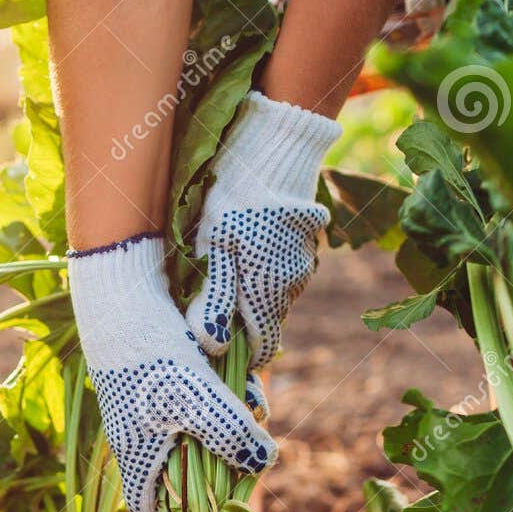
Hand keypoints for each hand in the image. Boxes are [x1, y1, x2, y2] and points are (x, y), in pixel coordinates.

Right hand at [67, 233, 276, 511]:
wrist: (122, 293)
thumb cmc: (153, 355)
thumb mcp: (199, 399)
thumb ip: (232, 436)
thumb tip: (264, 465)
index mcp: (136, 456)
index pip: (150, 509)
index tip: (218, 510)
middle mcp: (139, 437)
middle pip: (183, 472)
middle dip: (222, 462)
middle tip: (252, 450)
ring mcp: (148, 409)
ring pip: (196, 433)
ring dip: (228, 425)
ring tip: (252, 407)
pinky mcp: (159, 380)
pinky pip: (196, 402)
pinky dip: (220, 397)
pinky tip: (243, 381)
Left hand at [184, 93, 339, 369]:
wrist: (273, 153)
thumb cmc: (234, 203)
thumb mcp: (214, 250)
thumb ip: (214, 299)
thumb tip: (212, 345)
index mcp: (267, 296)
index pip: (262, 349)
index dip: (241, 358)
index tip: (219, 353)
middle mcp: (291, 287)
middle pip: (266, 323)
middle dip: (241, 324)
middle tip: (208, 307)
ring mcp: (301, 264)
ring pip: (273, 297)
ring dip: (251, 295)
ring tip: (221, 271)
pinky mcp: (304, 244)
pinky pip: (282, 272)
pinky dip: (262, 271)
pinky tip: (242, 249)